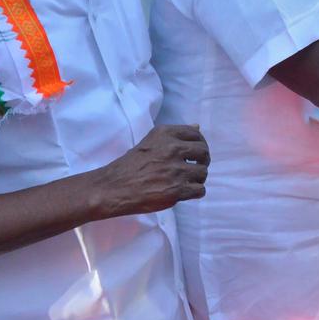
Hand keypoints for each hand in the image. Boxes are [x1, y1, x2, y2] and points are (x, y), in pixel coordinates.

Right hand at [89, 125, 209, 217]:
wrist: (114, 188)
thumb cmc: (131, 165)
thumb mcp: (151, 141)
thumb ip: (175, 135)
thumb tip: (198, 127)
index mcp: (165, 134)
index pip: (196, 135)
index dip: (199, 145)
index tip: (194, 153)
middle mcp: (172, 149)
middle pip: (204, 153)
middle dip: (202, 161)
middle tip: (194, 168)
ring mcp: (175, 170)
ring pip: (203, 172)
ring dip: (197, 178)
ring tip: (186, 181)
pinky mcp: (176, 190)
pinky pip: (200, 190)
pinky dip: (195, 192)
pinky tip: (185, 192)